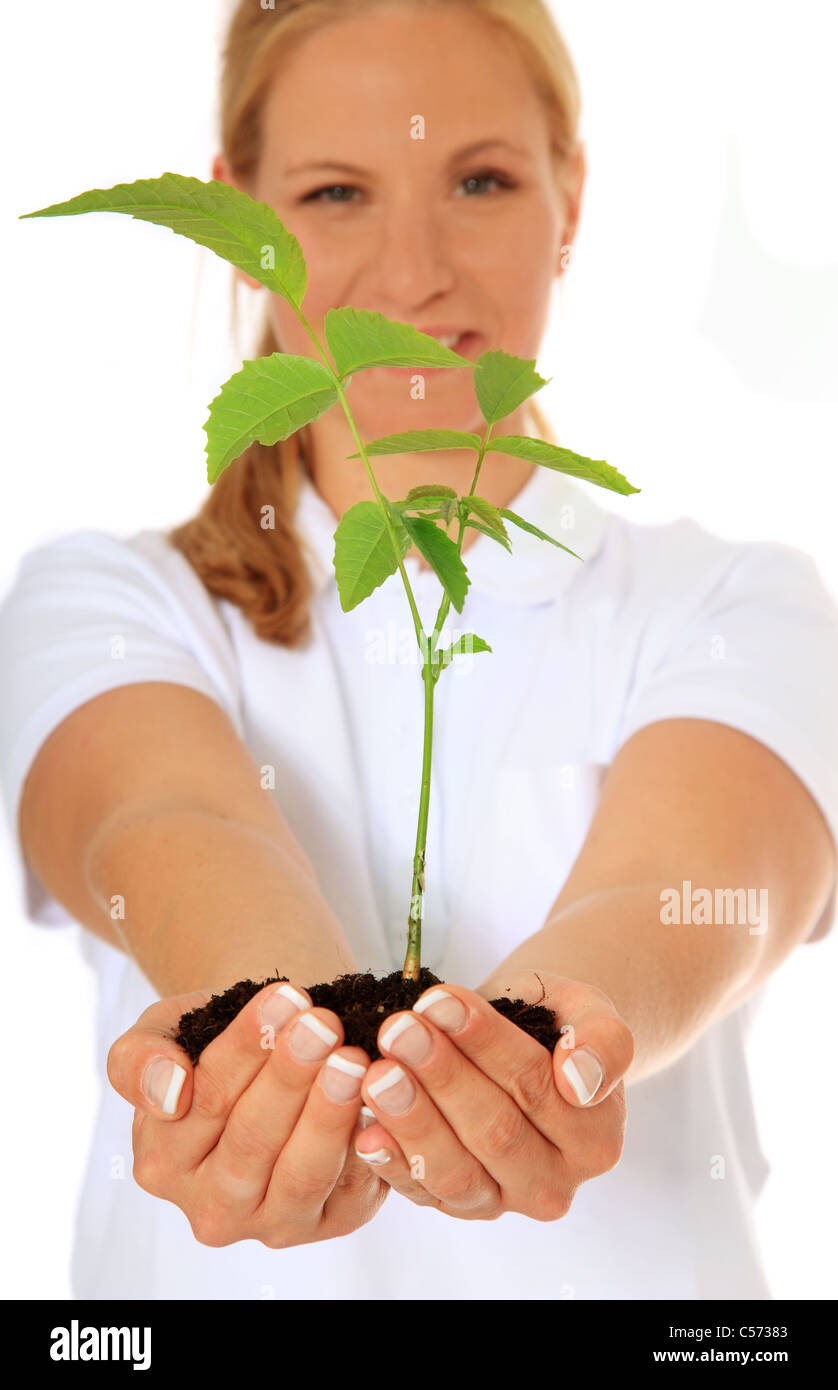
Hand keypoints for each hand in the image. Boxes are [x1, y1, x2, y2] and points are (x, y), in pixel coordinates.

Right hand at [106, 980, 388, 1247]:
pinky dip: (367, 1145)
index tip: (284, 997)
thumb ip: (139, 1060)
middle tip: (324, 1023)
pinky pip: (349, 1189)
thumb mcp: (162, 1034)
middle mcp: (210, 1207)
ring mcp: (270, 1224)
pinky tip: (380, 1100)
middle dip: (291, 1076)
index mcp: (161, 1162)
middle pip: (253, 1138)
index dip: (246, 1047)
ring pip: (301, 1170)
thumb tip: (170, 1089)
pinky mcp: (328, 1224)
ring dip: (329, 1112)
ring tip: (352, 1058)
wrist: (274, 1058)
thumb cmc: (210, 1047)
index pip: (204, 1100)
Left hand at [352, 970, 633, 1220]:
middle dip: (441, 1076)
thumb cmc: (556, 1023)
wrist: (527, 1045)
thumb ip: (604, 1042)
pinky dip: (390, 1163)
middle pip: (493, 1131)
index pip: (535, 1087)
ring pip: (455, 1169)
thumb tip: (579, 1079)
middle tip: (397, 1030)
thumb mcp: (590, 1012)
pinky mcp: (457, 1206)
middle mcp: (555, 1185)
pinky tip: (362, 1129)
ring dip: (411, 1120)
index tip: (438, 1000)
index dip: (484, 1043)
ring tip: (376, 1072)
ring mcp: (503, 1201)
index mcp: (596, 1140)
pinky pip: (422, 1192)